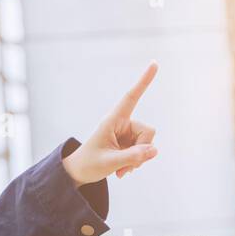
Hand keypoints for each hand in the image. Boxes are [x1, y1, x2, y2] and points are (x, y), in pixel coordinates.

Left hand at [62, 62, 158, 184]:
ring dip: (138, 159)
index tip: (154, 63)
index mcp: (113, 120)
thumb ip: (132, 157)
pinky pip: (144, 150)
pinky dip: (137, 162)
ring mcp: (127, 133)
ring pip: (148, 143)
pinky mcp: (130, 142)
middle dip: (142, 151)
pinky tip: (123, 170)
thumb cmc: (88, 164)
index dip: (143, 81)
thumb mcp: (109, 163)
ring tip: (121, 170)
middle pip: (148, 131)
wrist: (79, 172)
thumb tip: (155, 150)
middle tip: (126, 168)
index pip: (131, 97)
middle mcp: (122, 123)